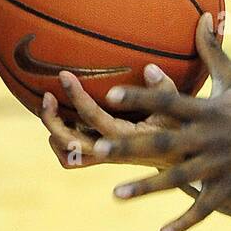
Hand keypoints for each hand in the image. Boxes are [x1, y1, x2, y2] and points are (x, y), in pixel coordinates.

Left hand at [39, 66, 180, 169]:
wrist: (184, 162)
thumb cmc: (182, 131)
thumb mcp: (180, 109)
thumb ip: (164, 89)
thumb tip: (149, 67)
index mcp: (124, 136)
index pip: (91, 115)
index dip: (75, 94)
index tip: (64, 75)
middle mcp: (110, 150)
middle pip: (67, 141)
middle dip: (51, 118)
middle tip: (46, 95)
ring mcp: (106, 157)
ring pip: (66, 153)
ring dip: (55, 132)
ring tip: (51, 107)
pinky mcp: (105, 158)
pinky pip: (74, 159)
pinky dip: (62, 145)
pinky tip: (67, 124)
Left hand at [97, 13, 230, 230]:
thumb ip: (212, 50)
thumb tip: (204, 13)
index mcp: (207, 111)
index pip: (169, 100)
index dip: (141, 96)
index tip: (112, 93)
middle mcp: (209, 137)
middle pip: (163, 141)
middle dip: (129, 147)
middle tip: (95, 150)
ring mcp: (219, 164)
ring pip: (177, 178)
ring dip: (146, 188)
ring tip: (115, 194)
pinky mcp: (230, 187)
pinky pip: (203, 207)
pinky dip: (183, 223)